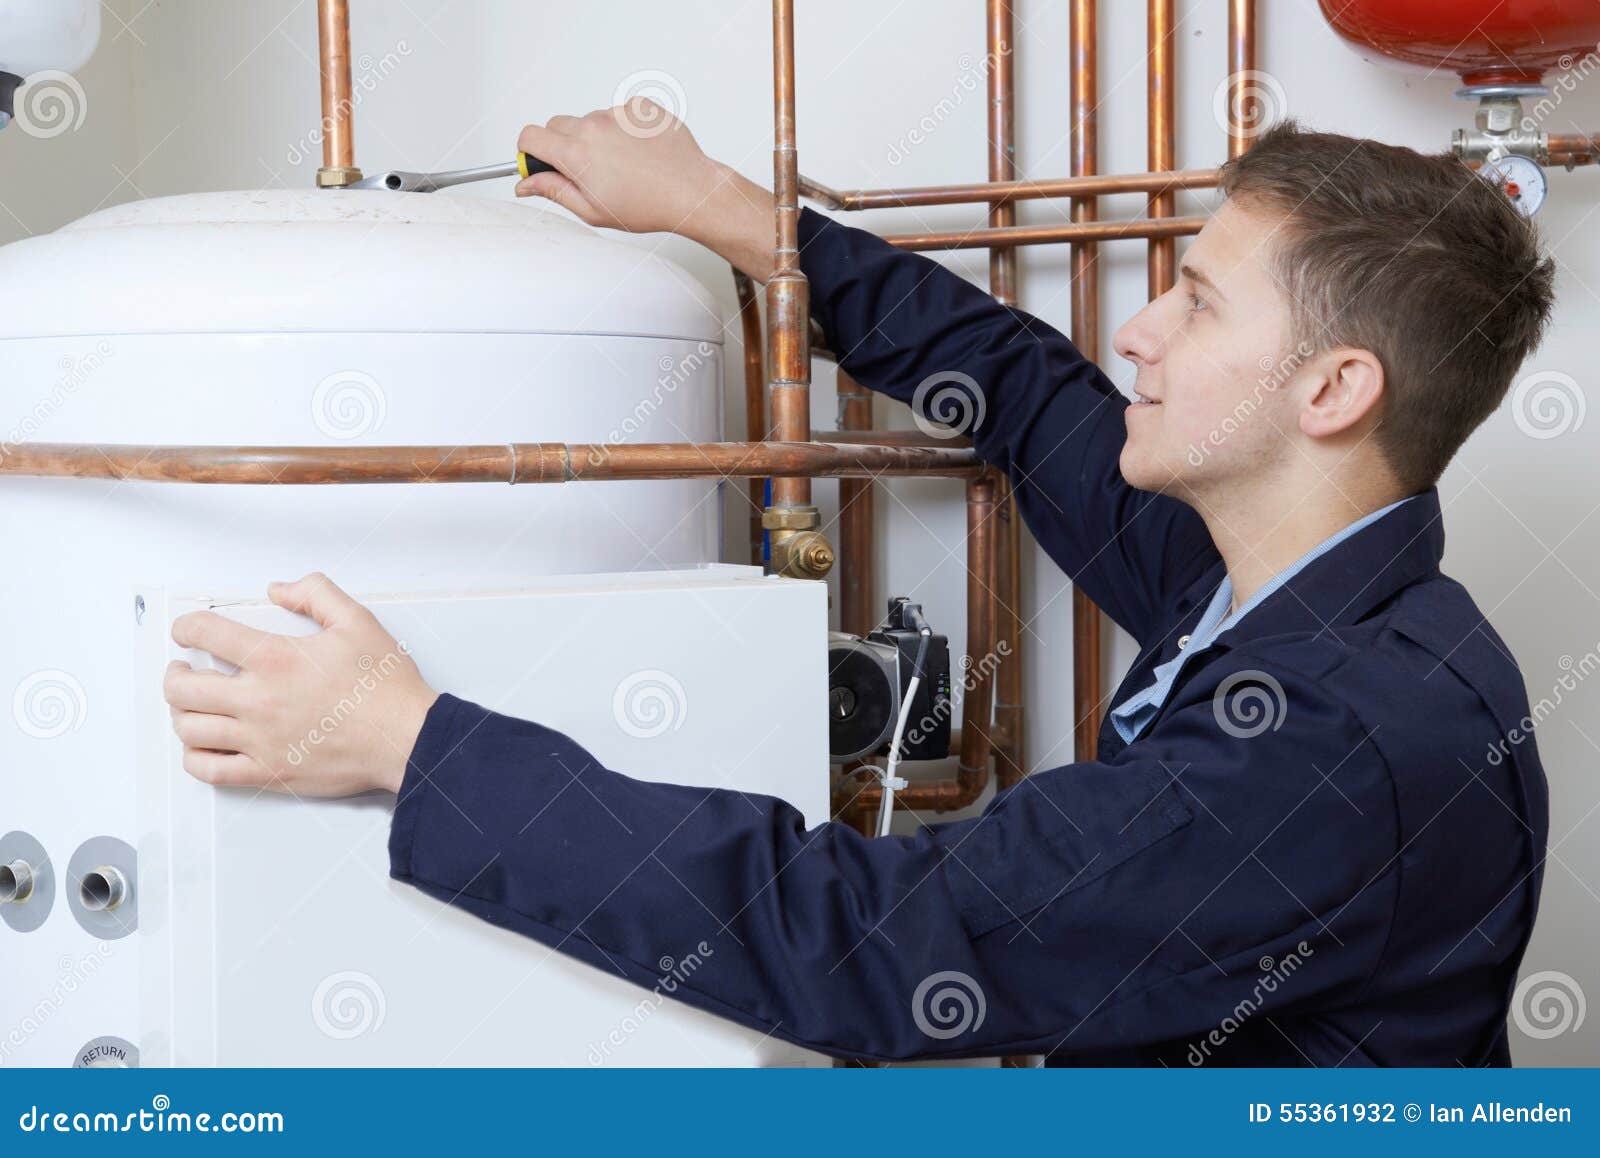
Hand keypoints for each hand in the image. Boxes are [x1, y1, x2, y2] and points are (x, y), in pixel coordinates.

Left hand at [163, 573, 437, 796]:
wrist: (406, 737)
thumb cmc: (385, 687)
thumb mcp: (357, 621)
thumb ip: (316, 593)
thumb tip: (279, 590)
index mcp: (276, 659)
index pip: (205, 633)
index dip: (186, 627)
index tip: (187, 630)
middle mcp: (258, 700)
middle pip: (181, 687)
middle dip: (174, 672)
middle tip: (183, 668)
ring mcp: (259, 740)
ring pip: (189, 729)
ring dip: (181, 713)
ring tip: (191, 705)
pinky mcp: (269, 771)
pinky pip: (210, 770)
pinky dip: (194, 757)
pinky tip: (203, 745)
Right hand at [515, 101, 776, 280]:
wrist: (692, 192)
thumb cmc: (648, 206)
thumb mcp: (593, 210)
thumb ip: (554, 191)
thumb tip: (526, 184)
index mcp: (577, 154)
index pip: (530, 135)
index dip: (530, 151)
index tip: (540, 163)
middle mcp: (594, 126)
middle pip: (557, 124)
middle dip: (562, 145)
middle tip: (587, 172)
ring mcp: (618, 113)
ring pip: (590, 120)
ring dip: (597, 138)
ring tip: (623, 166)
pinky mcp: (639, 107)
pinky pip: (619, 114)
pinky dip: (623, 130)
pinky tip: (640, 153)